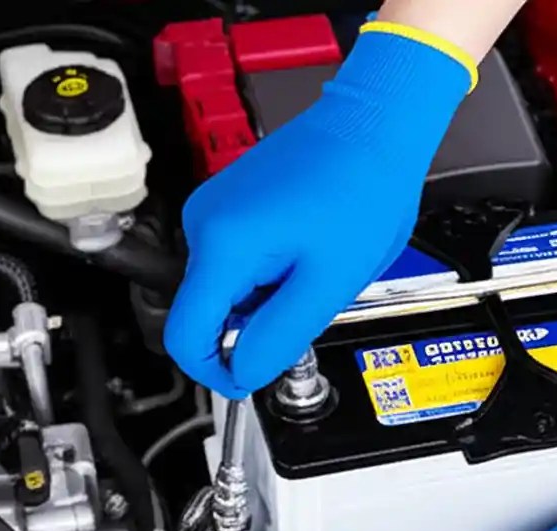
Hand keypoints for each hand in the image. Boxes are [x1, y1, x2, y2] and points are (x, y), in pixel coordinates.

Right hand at [165, 25, 472, 397]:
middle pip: (205, 312)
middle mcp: (204, 223)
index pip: (184, 335)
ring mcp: (213, 210)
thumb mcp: (331, 282)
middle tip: (307, 309)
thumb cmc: (362, 189)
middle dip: (251, 329)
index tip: (249, 379)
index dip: (215, 371)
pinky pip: (235, 262)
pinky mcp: (229, 205)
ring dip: (264, 300)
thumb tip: (244, 372)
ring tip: (313, 272)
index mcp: (222, 244)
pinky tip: (305, 255)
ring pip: (223, 289)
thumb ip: (280, 335)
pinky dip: (267, 275)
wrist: (372, 126)